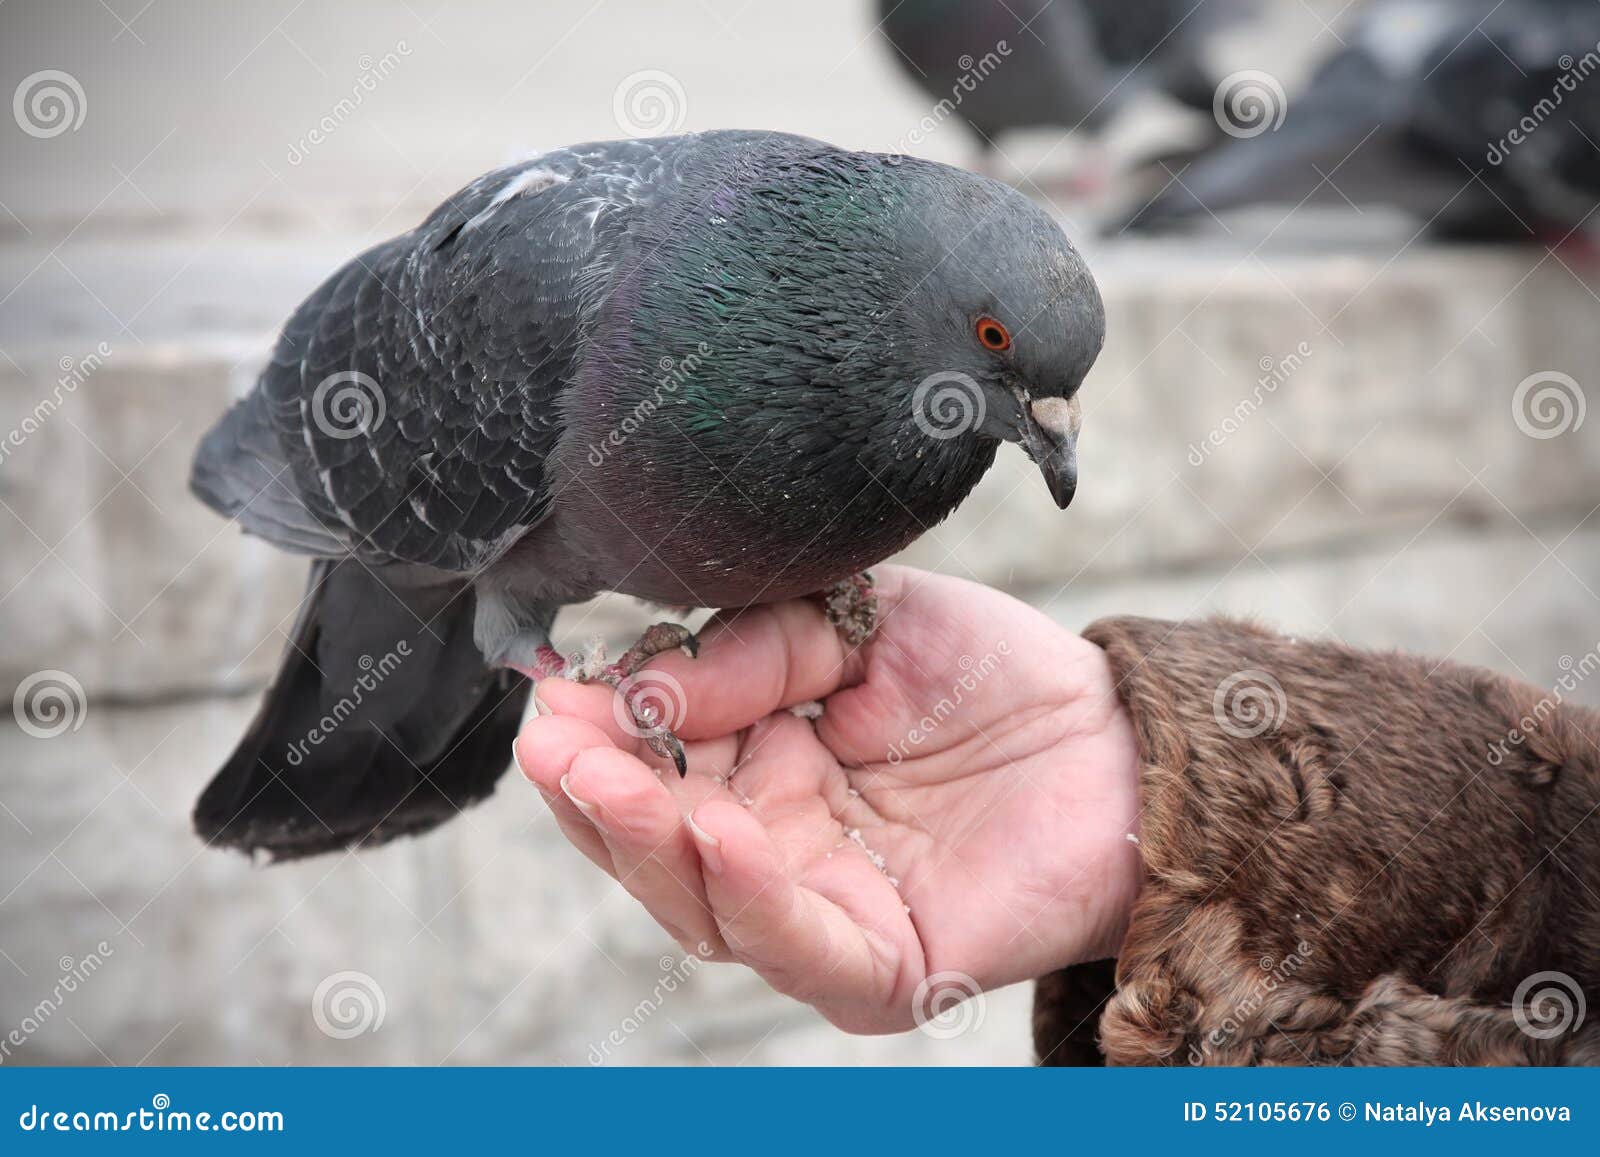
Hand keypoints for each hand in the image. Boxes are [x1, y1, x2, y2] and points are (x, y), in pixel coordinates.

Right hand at [514, 565, 1141, 1033]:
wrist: (1117, 735)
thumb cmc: (989, 677)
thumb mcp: (864, 619)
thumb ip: (759, 647)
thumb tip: (648, 681)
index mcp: (756, 771)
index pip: (650, 768)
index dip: (597, 737)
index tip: (553, 693)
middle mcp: (774, 850)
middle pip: (654, 850)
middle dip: (597, 797)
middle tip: (555, 743)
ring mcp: (822, 915)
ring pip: (703, 909)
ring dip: (649, 846)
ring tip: (615, 779)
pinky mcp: (883, 965)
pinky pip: (801, 947)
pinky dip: (753, 896)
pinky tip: (721, 830)